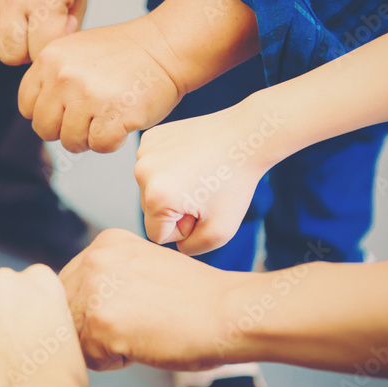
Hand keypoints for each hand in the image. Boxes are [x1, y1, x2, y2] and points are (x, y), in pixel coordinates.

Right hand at [0, 0, 94, 64]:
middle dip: (23, 51)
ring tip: (16, 23)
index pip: (38, 51)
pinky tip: (1, 9)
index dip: (48, 47)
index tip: (53, 32)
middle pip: (8, 55)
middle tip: (33, 33)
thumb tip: (54, 44)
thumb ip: (69, 24)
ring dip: (1, 40)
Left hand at [18, 15, 182, 151]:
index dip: (48, 113)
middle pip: (44, 129)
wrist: (166, 46)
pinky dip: (112, 141)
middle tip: (90, 117)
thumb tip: (35, 110)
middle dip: (65, 130)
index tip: (68, 109)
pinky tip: (122, 121)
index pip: (27, 106)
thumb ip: (51, 76)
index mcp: (49, 59)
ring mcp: (88, 97)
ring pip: (70, 142)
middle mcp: (63, 77)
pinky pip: (99, 146)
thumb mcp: (74, 51)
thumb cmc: (124, 53)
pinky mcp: (114, 115)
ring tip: (108, 115)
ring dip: (90, 137)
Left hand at [61, 229, 242, 370]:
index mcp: (105, 243)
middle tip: (137, 327)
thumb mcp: (143, 269)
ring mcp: (95, 289)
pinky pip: (89, 358)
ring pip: (75, 335)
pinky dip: (114, 362)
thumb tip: (76, 308)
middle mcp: (94, 259)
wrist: (229, 313)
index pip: (71, 288)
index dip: (97, 310)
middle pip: (67, 312)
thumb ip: (109, 278)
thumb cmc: (197, 300)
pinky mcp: (100, 322)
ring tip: (141, 333)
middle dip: (95, 328)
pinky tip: (144, 344)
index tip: (129, 313)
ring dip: (103, 345)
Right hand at [137, 105, 272, 254]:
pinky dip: (171, 167)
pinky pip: (154, 167)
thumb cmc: (235, 183)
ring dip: (173, 188)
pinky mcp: (150, 138)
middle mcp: (142, 173)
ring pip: (152, 188)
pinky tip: (192, 159)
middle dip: (176, 209)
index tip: (204, 211)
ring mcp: (143, 152)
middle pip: (152, 210)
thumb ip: (190, 249)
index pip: (157, 234)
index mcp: (156, 198)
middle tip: (205, 191)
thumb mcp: (220, 232)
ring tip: (200, 174)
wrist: (245, 138)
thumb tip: (173, 242)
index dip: (184, 229)